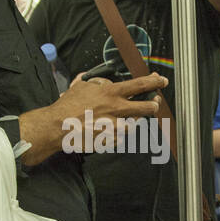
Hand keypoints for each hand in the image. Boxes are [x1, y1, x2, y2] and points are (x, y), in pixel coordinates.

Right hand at [22, 72, 167, 164]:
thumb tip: (104, 81)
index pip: (139, 85)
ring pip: (136, 123)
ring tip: (126, 117)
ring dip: (134, 119)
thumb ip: (96, 82)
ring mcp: (115, 126)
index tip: (161, 81)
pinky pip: (122, 136)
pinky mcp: (111, 140)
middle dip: (154, 104)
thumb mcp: (81, 85)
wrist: (58, 126)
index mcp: (111, 93)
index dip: (154, 82)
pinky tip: (110, 129)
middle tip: (155, 103)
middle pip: (147, 107)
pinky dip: (119, 132)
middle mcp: (116, 109)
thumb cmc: (67, 106)